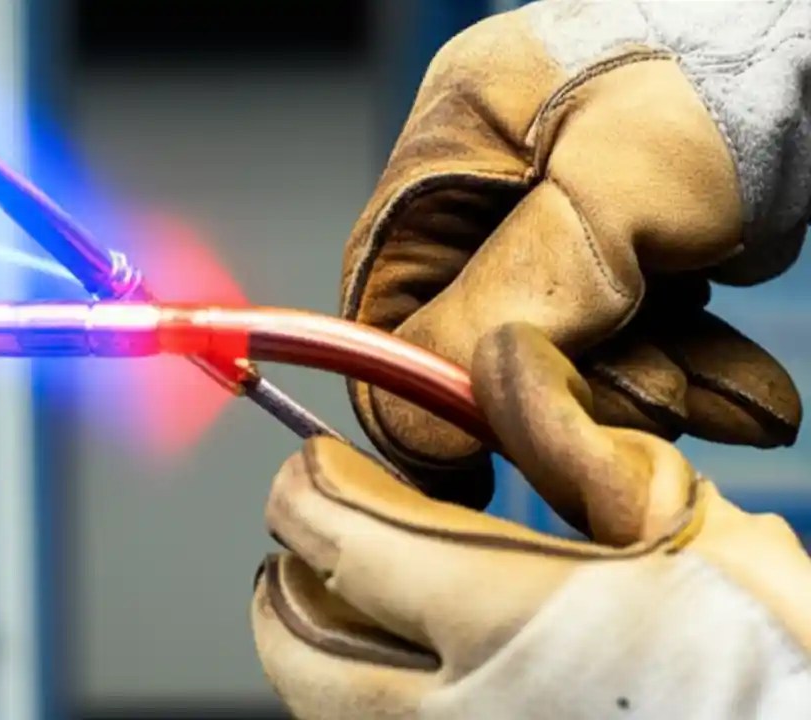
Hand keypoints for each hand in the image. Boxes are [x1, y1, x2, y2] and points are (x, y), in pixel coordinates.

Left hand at [252, 325, 810, 718]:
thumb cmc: (772, 659)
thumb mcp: (690, 527)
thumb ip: (577, 441)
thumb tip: (502, 364)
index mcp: (502, 617)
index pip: (334, 534)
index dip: (310, 484)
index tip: (320, 463)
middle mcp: (458, 714)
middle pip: (296, 642)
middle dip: (292, 575)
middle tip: (322, 535)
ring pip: (325, 707)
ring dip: (322, 641)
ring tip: (359, 599)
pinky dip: (366, 699)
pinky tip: (419, 668)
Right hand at [342, 0, 809, 506]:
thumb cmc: (718, 73)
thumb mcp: (607, 194)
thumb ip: (510, 302)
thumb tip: (422, 423)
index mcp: (442, 161)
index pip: (390, 313)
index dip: (430, 395)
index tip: (490, 460)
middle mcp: (488, 198)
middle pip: (487, 341)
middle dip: (574, 392)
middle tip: (654, 408)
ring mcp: (561, 227)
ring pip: (575, 351)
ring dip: (648, 395)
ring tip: (721, 399)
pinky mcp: (630, 251)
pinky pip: (638, 334)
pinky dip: (692, 372)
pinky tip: (747, 398)